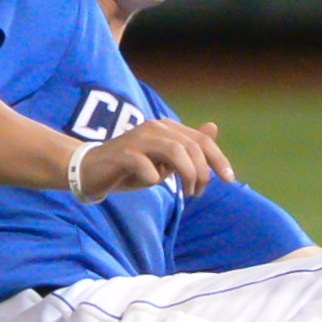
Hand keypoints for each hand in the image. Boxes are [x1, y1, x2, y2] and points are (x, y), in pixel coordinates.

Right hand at [76, 120, 234, 197]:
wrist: (92, 170)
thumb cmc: (132, 167)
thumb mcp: (164, 160)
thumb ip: (187, 147)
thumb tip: (213, 128)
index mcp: (167, 128)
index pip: (201, 140)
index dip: (218, 159)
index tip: (229, 179)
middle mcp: (154, 129)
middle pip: (192, 146)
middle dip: (202, 172)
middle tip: (197, 192)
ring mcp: (138, 140)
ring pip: (174, 152)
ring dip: (186, 175)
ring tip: (186, 192)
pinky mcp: (123, 155)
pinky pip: (146, 167)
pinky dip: (154, 178)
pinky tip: (151, 182)